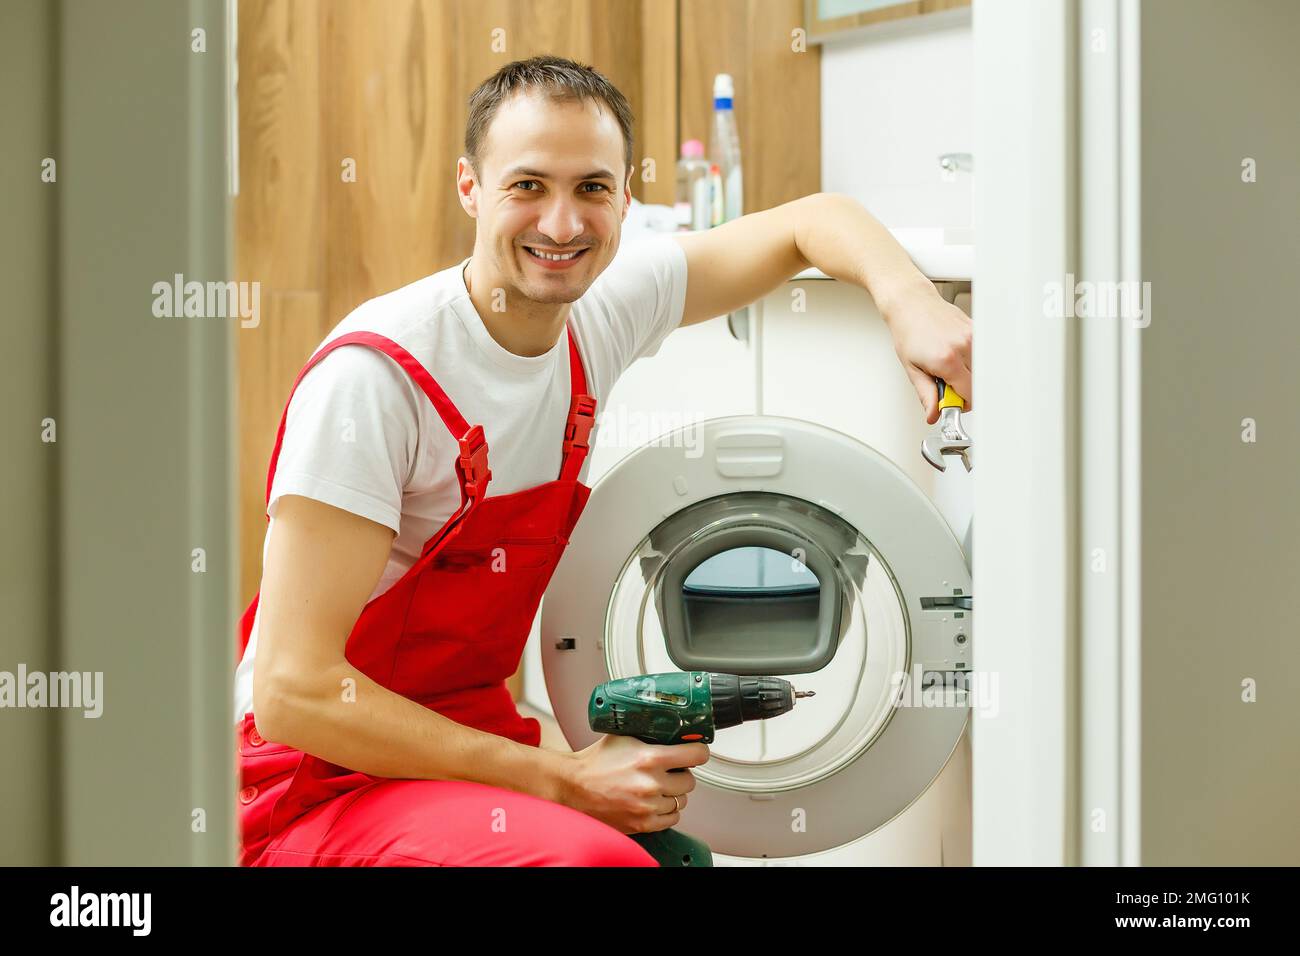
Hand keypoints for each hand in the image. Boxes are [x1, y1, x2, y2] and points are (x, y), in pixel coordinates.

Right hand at [560, 734, 708, 834]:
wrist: (573, 788)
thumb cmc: (595, 762)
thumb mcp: (623, 736)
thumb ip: (649, 733)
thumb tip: (673, 728)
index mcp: (649, 758)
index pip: (696, 755)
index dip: (698, 751)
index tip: (695, 751)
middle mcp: (651, 783)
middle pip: (690, 780)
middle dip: (681, 773)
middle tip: (668, 770)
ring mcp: (648, 806)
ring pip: (682, 800)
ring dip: (673, 793)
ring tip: (656, 786)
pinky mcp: (642, 823)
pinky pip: (672, 818)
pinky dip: (666, 810)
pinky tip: (654, 801)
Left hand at [882, 285, 972, 424]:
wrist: (911, 304)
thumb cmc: (909, 331)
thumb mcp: (912, 369)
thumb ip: (926, 395)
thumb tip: (933, 414)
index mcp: (947, 360)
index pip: (969, 395)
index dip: (961, 403)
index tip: (951, 402)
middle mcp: (964, 347)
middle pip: (979, 384)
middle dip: (965, 390)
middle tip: (947, 384)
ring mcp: (973, 336)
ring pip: (983, 370)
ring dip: (969, 374)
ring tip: (951, 367)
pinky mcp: (977, 329)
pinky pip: (982, 355)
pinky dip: (972, 360)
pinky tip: (956, 355)